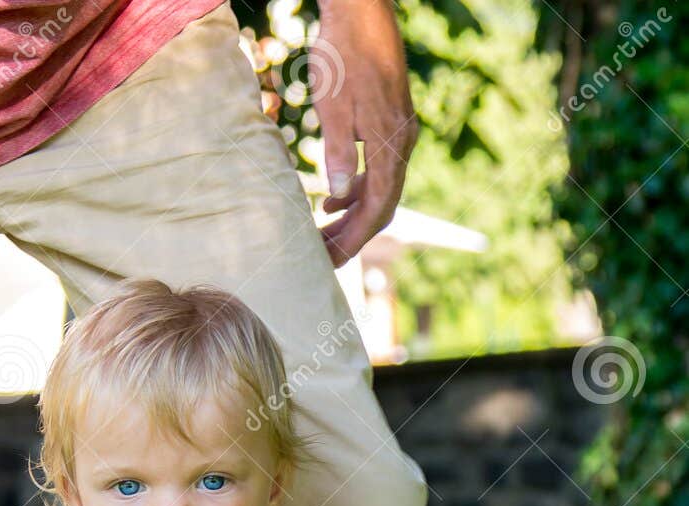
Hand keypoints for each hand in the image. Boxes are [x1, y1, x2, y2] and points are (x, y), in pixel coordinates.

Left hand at [313, 0, 417, 266]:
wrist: (362, 11)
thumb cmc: (344, 55)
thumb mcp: (334, 106)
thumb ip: (339, 152)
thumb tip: (340, 195)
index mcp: (391, 146)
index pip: (377, 210)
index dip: (354, 241)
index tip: (330, 263)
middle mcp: (401, 145)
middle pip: (381, 207)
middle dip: (352, 237)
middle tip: (322, 260)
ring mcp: (398, 135)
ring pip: (378, 190)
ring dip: (351, 216)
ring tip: (322, 236)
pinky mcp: (388, 124)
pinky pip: (376, 170)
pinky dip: (354, 191)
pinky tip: (329, 200)